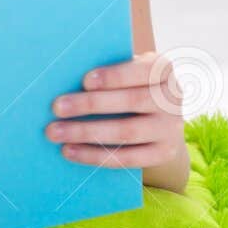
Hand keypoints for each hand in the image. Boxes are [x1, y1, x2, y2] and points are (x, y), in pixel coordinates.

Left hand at [45, 51, 186, 172]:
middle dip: (90, 104)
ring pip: (127, 132)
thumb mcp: (127, 71)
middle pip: (131, 101)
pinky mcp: (165, 153)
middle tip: (56, 107)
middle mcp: (172, 98)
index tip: (84, 81)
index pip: (142, 70)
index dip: (115, 76)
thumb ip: (107, 70)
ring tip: (54, 132)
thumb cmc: (129, 85)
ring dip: (86, 132)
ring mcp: (171, 128)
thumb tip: (64, 75)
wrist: (158, 119)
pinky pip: (127, 158)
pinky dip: (94, 156)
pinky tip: (68, 151)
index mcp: (163, 69)